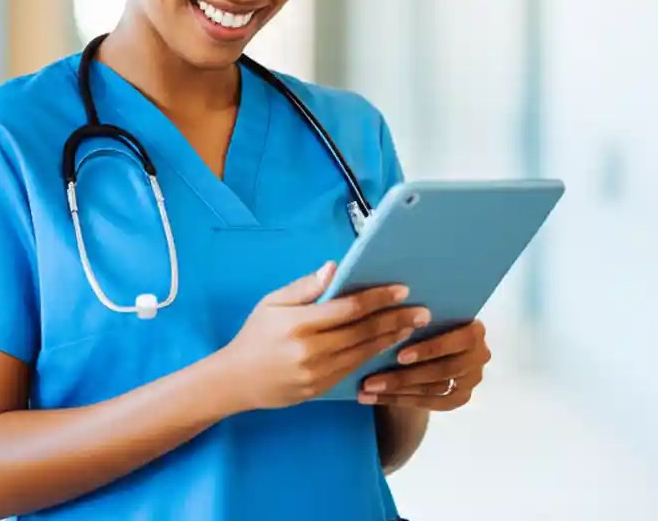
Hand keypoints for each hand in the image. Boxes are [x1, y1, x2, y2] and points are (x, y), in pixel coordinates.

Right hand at [212, 262, 432, 411]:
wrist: (236, 380)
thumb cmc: (255, 335)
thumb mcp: (271, 303)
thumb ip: (305, 287)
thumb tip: (334, 268)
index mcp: (298, 324)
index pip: (347, 308)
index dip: (377, 298)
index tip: (401, 289)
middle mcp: (310, 351)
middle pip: (361, 332)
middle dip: (394, 319)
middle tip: (421, 311)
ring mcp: (316, 373)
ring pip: (362, 352)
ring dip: (390, 338)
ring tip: (412, 326)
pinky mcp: (320, 389)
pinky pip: (353, 369)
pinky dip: (373, 355)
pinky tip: (388, 345)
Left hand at [356, 320, 490, 410]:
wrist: (432, 341)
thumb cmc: (424, 320)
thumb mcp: (424, 314)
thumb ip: (415, 314)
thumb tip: (386, 305)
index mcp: (475, 330)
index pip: (458, 341)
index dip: (430, 350)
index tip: (398, 356)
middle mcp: (479, 356)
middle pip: (442, 371)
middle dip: (404, 377)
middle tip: (371, 382)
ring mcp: (470, 380)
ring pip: (433, 390)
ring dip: (396, 391)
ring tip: (366, 390)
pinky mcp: (459, 398)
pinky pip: (430, 404)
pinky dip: (400, 401)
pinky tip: (374, 399)